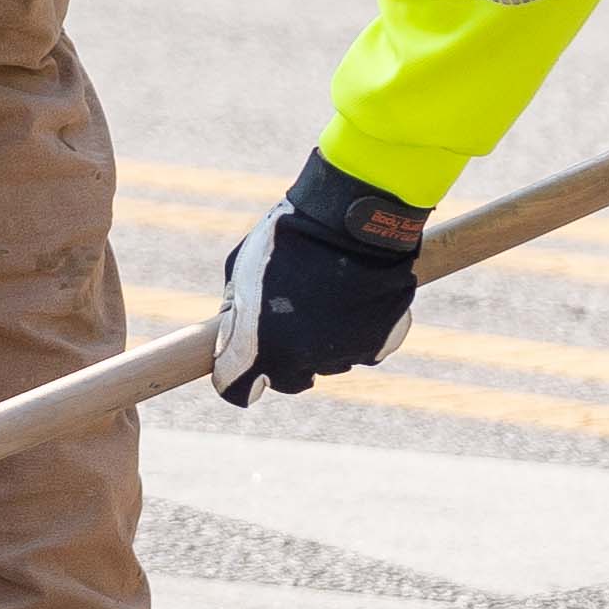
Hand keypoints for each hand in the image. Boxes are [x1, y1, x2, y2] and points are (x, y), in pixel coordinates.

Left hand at [212, 156, 424, 406]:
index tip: (241, 366)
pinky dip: (358, 333)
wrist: (351, 219)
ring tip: (326, 298)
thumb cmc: (289, 237)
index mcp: (258, 347)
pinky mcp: (378, 345)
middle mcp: (299, 361)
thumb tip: (231, 330)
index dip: (236, 377)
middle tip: (291, 323)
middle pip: (287, 380)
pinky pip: (361, 350)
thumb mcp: (243, 267)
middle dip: (285, 360)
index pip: (236, 390)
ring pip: (327, 364)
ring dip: (324, 344)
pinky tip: (354, 299)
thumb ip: (236, 308)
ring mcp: (341, 356)